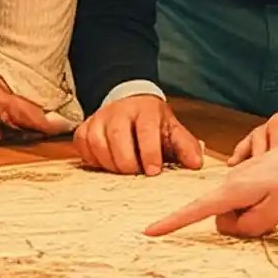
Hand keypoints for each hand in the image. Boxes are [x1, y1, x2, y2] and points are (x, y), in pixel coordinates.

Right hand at [74, 95, 203, 175]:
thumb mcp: (173, 130)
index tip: (153, 172)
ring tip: (122, 171)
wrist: (132, 103)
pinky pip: (82, 144)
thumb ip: (186, 147)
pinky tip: (105, 164)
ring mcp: (99, 117)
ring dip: (109, 162)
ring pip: (96, 141)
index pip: (145, 129)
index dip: (149, 152)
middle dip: (126, 161)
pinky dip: (91, 158)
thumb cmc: (153, 123)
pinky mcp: (85, 127)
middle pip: (117, 135)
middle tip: (135, 174)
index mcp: (145, 109)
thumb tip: (196, 164)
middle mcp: (119, 110)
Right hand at [144, 131, 277, 237]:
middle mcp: (233, 179)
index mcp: (234, 189)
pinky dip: (262, 203)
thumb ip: (249, 224)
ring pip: (238, 207)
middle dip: (241, 223)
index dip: (173, 222)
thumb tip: (229, 226)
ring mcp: (242, 174)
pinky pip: (248, 197)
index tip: (150, 231)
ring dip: (255, 213)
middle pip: (223, 215)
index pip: (196, 210)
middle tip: (275, 213)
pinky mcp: (253, 172)